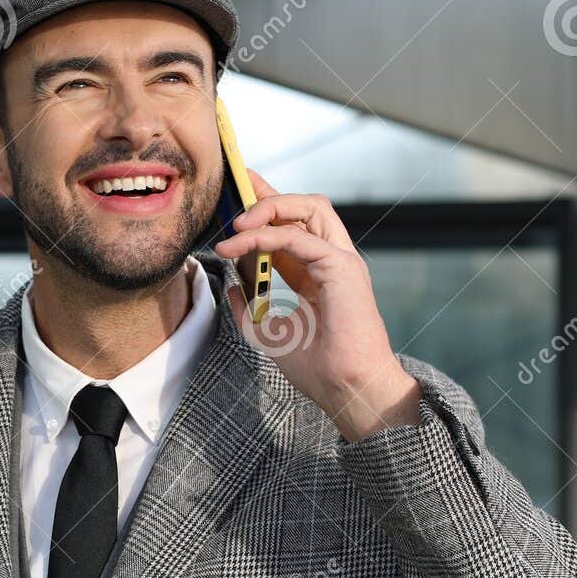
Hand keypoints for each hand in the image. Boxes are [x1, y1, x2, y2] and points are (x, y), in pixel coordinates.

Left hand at [213, 170, 420, 439]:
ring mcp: (342, 260)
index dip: (266, 209)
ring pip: (310, 207)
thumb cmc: (319, 369)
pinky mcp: (341, 267)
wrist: (346, 390)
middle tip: (236, 188)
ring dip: (269, 207)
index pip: (293, 227)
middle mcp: (334, 261)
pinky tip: (238, 245)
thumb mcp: (269, 332)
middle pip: (306, 207)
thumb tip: (230, 286)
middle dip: (269, 193)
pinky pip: (297, 236)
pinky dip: (265, 236)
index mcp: (320, 274)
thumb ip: (249, 307)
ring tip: (235, 224)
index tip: (236, 197)